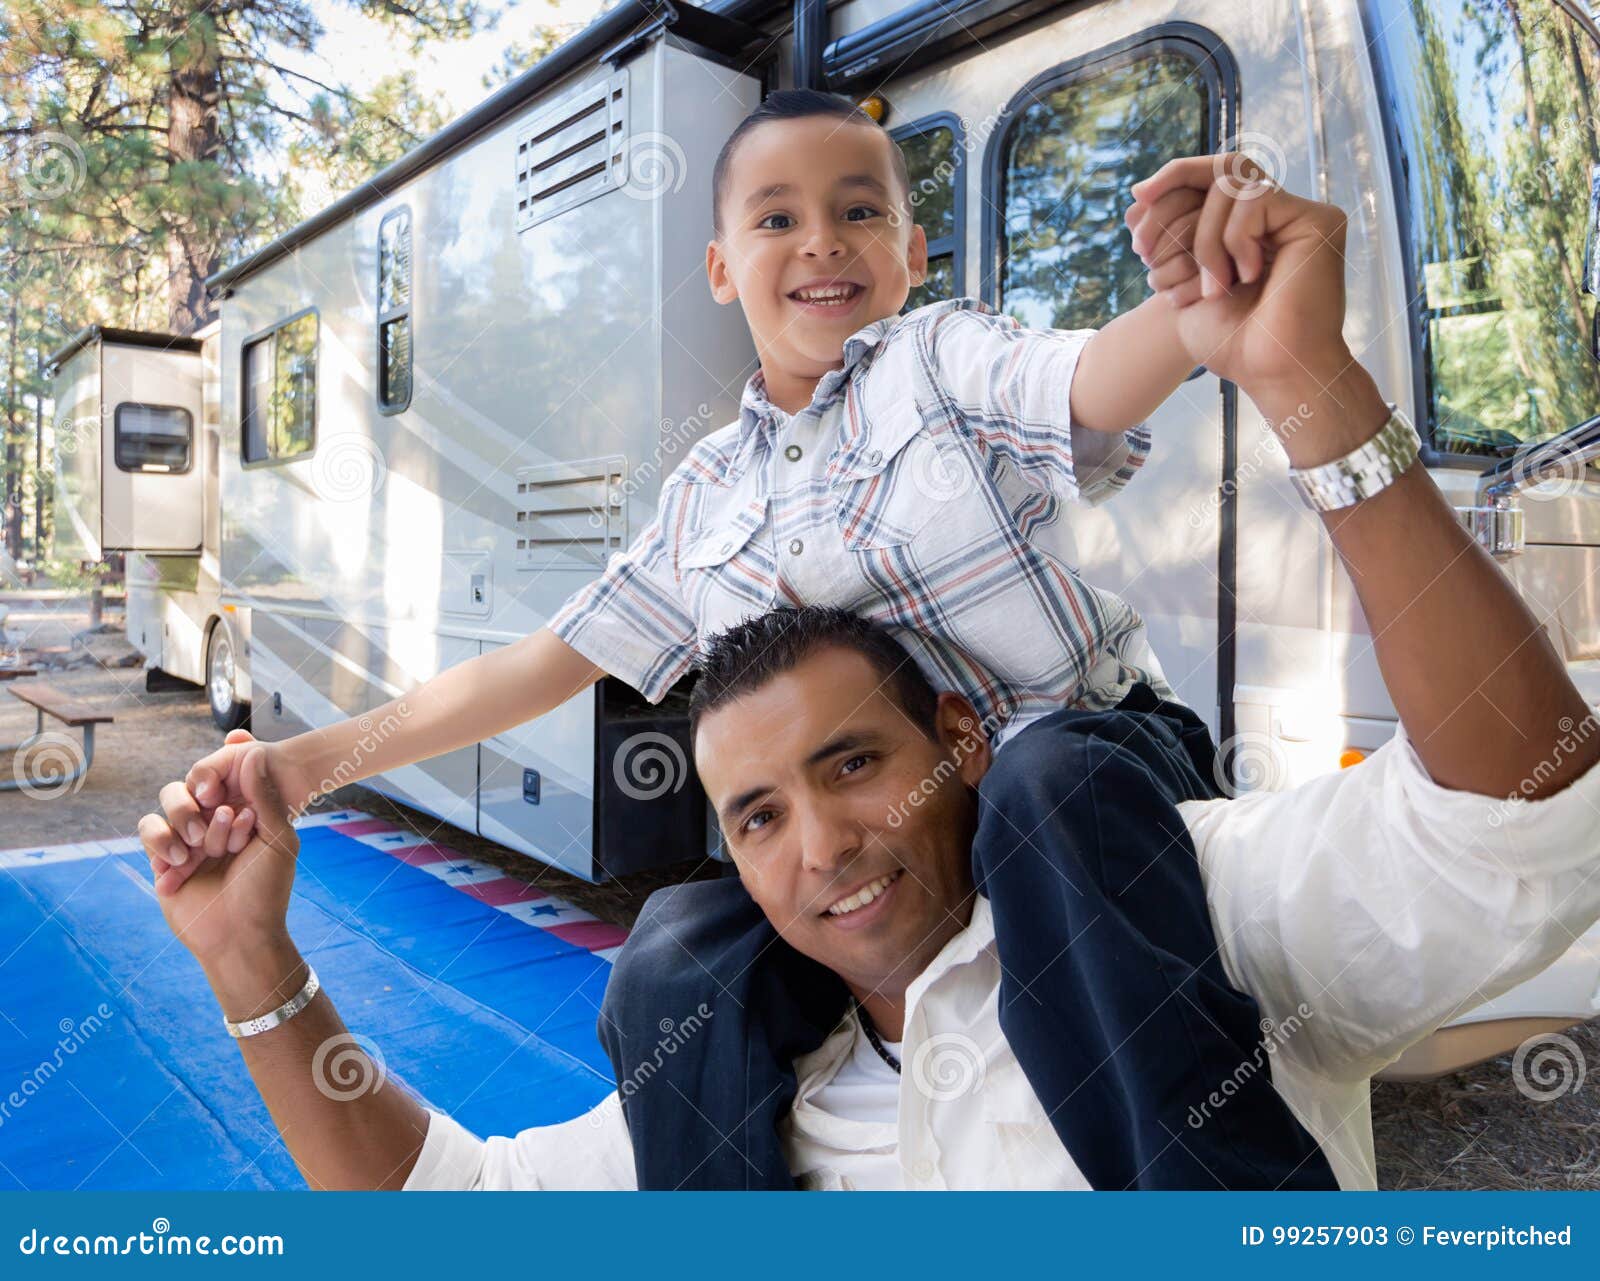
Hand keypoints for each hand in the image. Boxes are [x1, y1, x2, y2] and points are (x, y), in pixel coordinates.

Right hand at [148, 731, 315, 892]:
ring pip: (169, 803)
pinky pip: (149, 830)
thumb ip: (265, 795)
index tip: (237, 810)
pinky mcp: (163, 858)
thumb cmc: (266, 889)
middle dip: (203, 804)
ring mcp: (188, 838)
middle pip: (194, 785)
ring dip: (183, 822)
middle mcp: (215, 821)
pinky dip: (163, 843)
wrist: (239, 937)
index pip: (226, 777)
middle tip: (219, 826)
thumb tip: (255, 751)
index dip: (226, 784)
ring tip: (197, 852)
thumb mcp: (277, 839)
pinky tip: (182, 865)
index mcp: (245, 812)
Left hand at [1127, 155, 1354, 405]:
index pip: (1208, 179)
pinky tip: (1248, 277)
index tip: (1134, 207)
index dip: (1170, 181)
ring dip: (1205, 240)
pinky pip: (1254, 199)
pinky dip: (1234, 239)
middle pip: (1219, 167)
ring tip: (1214, 288)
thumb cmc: (1232, 343)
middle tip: (1144, 247)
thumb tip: (1137, 197)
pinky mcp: (1317, 220)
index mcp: (1248, 230)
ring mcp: (1297, 216)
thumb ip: (1171, 240)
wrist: (1271, 371)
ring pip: (1230, 185)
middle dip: (1172, 199)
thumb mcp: (1185, 284)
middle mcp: (1276, 217)